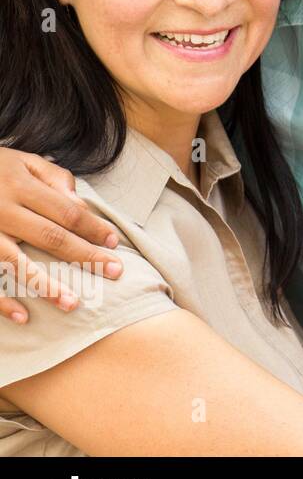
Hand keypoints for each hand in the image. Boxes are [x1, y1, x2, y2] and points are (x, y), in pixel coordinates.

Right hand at [0, 148, 122, 323]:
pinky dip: (2, 301)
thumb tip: (81, 205)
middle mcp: (2, 210)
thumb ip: (55, 178)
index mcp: (20, 186)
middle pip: (51, 237)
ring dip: (46, 286)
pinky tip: (23, 316)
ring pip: (16, 263)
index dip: (93, 228)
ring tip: (72, 304)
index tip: (114, 243)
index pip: (67, 212)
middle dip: (85, 256)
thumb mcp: (25, 161)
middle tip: (115, 272)